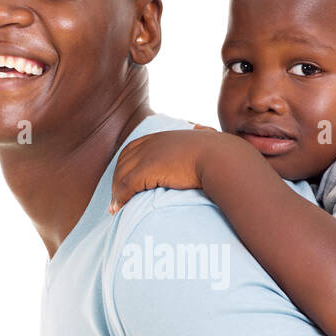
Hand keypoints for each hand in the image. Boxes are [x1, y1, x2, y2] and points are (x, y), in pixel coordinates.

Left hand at [109, 125, 241, 213]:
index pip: (133, 148)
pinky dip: (120, 198)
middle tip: (116, 197)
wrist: (220, 157)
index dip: (126, 164)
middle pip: (123, 161)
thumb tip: (200, 127)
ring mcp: (147, 155)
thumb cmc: (219, 151)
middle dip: (117, 179)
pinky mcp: (147, 169)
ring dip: (116, 192)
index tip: (124, 178)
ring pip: (121, 175)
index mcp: (162, 136)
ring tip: (115, 208)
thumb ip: (200, 132)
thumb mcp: (205, 136)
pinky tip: (119, 208)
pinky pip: (126, 185)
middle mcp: (151, 143)